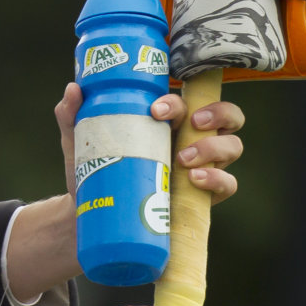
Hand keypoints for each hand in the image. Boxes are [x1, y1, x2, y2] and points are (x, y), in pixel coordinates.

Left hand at [54, 83, 244, 204]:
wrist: (96, 215)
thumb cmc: (96, 169)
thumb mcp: (81, 142)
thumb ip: (73, 115)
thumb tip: (73, 90)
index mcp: (168, 119)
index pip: (188, 98)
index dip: (180, 98)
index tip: (156, 109)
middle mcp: (192, 137)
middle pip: (226, 114)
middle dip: (216, 113)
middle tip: (191, 123)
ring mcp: (203, 166)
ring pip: (232, 146)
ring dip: (213, 147)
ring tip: (183, 160)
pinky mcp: (205, 195)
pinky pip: (228, 184)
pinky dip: (218, 180)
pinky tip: (195, 180)